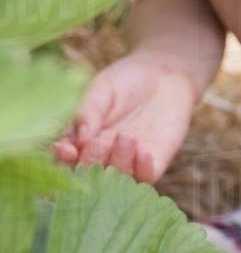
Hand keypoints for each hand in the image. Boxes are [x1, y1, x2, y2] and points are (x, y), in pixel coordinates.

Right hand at [52, 53, 196, 183]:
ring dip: (118, 162)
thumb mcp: (102, 90)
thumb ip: (88, 112)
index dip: (63, 158)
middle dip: (90, 162)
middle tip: (98, 143)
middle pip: (90, 172)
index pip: (66, 156)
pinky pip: (146, 177)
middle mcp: (103, 155)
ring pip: (117, 178)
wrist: (165, 74)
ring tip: (125, 136)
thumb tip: (79, 140)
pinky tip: (143, 152)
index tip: (67, 150)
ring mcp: (128, 162)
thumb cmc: (127, 80)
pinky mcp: (153, 163)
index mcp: (82, 139)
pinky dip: (143, 169)